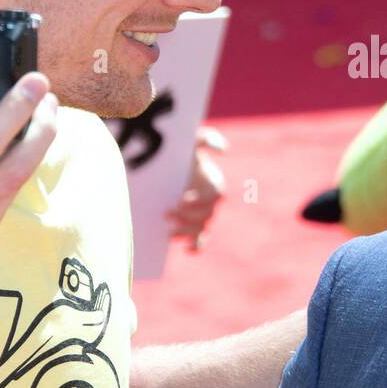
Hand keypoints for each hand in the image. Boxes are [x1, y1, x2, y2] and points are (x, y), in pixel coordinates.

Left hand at [164, 126, 226, 250]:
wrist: (162, 166)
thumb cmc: (178, 151)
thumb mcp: (190, 140)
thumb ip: (207, 138)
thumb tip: (224, 150)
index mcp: (213, 181)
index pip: (215, 195)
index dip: (201, 200)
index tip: (182, 200)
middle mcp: (210, 199)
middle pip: (207, 214)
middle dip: (188, 217)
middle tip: (167, 213)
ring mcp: (201, 213)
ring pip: (202, 229)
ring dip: (187, 232)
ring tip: (169, 231)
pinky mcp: (193, 224)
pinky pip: (200, 240)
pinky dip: (196, 247)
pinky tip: (185, 249)